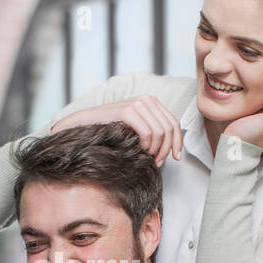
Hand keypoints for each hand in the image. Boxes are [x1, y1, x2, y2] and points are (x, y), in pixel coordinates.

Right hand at [50, 94, 183, 166]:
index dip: (178, 143)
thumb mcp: (136, 129)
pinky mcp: (128, 110)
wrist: (84, 125)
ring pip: (160, 132)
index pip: (174, 123)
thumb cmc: (110, 130)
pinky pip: (147, 132)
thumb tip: (173, 147)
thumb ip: (153, 132)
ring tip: (144, 156)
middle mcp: (147, 99)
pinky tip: (138, 150)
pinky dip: (146, 145)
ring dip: (154, 149)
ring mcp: (137, 103)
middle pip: (170, 128)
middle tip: (156, 162)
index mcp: (152, 102)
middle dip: (166, 149)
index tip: (175, 158)